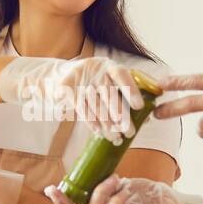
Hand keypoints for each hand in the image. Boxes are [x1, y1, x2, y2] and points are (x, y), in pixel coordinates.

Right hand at [0, 55, 144, 144]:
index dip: (131, 90)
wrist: (55, 78)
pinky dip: (91, 121)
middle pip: (109, 93)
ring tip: (115, 138)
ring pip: (96, 104)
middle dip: (120, 115)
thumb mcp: (105, 83)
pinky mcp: (66, 88)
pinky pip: (82, 108)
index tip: (139, 107)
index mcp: (108, 66)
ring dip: (106, 123)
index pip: (122, 75)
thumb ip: (123, 96)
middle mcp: (95, 70)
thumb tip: (147, 117)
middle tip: (129, 132)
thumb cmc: (90, 84)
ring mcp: (80, 78)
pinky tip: (98, 131)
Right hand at [43, 175, 202, 203]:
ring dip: (101, 192)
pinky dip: (114, 200)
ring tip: (116, 178)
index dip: (61, 203)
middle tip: (56, 188)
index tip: (50, 188)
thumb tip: (101, 171)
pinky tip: (124, 190)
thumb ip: (112, 182)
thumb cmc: (153, 198)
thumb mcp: (127, 185)